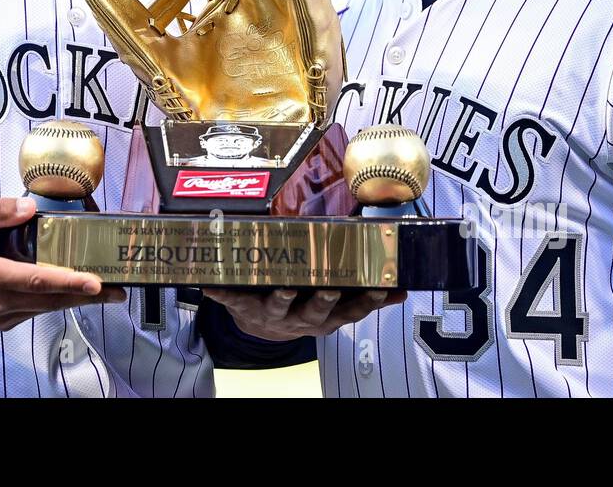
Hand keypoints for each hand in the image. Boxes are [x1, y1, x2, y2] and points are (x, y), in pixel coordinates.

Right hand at [0, 196, 125, 330]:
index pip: (34, 281)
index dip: (67, 282)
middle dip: (85, 296)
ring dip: (74, 300)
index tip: (95, 282)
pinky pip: (33, 311)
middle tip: (118, 290)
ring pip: (44, 309)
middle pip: (48, 300)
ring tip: (106, 292)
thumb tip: (30, 207)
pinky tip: (72, 291)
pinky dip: (54, 301)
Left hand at [202, 287, 405, 340]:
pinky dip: (221, 293)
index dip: (365, 302)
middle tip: (329, 288)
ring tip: (283, 289)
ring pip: (278, 309)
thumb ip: (366, 297)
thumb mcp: (335, 308)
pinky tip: (211, 285)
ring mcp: (272, 316)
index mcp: (324, 318)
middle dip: (322, 302)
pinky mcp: (244, 309)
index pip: (350, 312)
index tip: (378, 288)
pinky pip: (232, 301)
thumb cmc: (303, 307)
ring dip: (281, 299)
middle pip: (314, 313)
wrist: (261, 327)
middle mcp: (299, 320)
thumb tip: (401, 289)